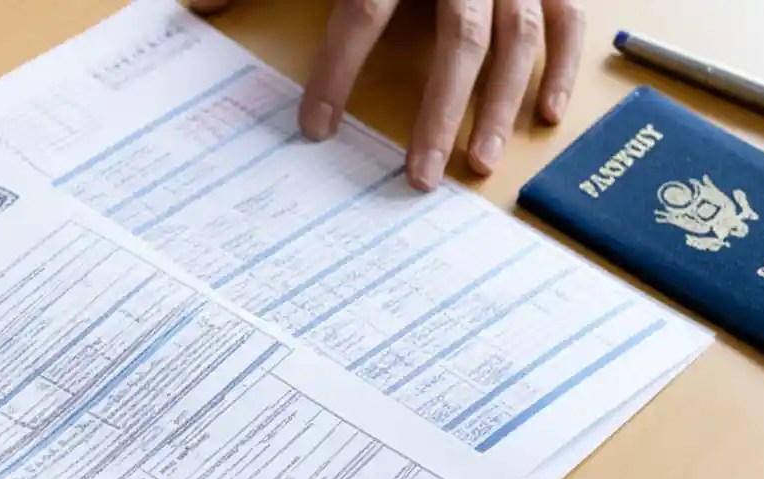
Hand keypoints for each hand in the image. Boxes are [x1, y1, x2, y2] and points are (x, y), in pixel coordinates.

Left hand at [191, 0, 584, 187]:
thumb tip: (196, 5)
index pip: (364, 11)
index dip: (338, 70)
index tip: (316, 127)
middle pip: (459, 36)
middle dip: (439, 111)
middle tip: (419, 178)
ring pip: (519, 36)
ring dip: (500, 104)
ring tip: (479, 164)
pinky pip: (567, 18)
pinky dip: (563, 66)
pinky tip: (546, 116)